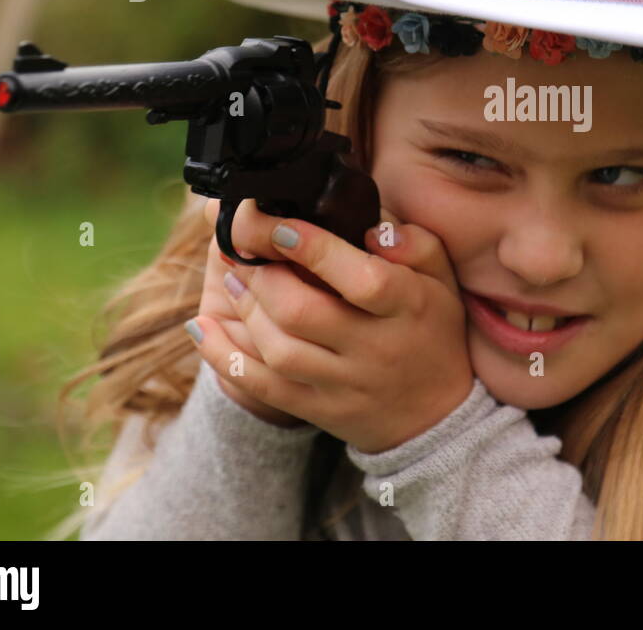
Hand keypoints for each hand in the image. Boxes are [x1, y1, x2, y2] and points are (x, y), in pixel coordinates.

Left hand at [188, 200, 473, 453]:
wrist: (435, 415)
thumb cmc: (431, 329)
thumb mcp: (441, 280)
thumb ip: (415, 245)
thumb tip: (373, 227)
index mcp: (408, 307)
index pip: (360, 279)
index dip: (315, 250)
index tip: (280, 227)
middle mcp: (375, 348)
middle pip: (304, 313)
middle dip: (263, 275)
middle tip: (243, 248)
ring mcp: (344, 384)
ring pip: (279, 350)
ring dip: (244, 309)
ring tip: (232, 278)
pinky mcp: (319, 409)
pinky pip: (262, 388)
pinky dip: (225, 358)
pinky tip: (201, 329)